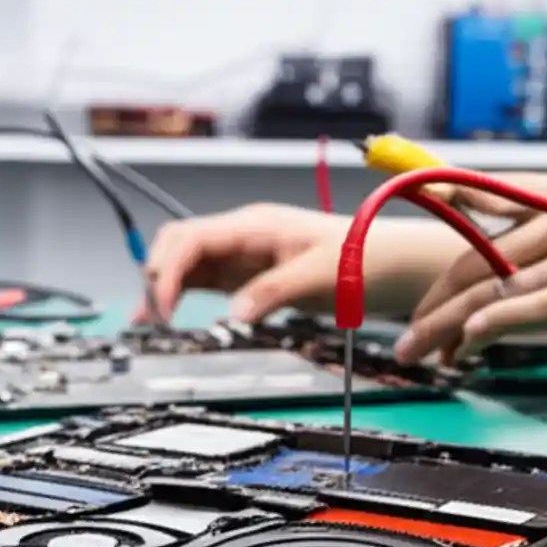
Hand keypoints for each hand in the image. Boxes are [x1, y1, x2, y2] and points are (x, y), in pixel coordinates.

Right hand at [132, 203, 467, 323]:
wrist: (396, 263)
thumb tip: (236, 313)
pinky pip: (200, 279)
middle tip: (158, 318)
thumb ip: (277, 291)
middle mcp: (241, 235)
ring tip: (150, 321)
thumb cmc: (368, 257)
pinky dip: (176, 294)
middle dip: (157, 275)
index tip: (165, 309)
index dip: (168, 271)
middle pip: (176, 243)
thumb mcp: (325, 275)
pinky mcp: (246, 275)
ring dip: (161, 285)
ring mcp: (241, 254)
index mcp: (256, 225)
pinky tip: (160, 315)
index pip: (192, 239)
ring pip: (183, 261)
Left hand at [395, 173, 546, 364]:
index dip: (439, 199)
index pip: (484, 192)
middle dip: (433, 301)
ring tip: (418, 353)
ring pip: (490, 287)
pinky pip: (527, 308)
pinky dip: (488, 327)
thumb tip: (507, 271)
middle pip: (475, 256)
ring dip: (445, 327)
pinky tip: (465, 345)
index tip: (400, 197)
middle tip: (408, 333)